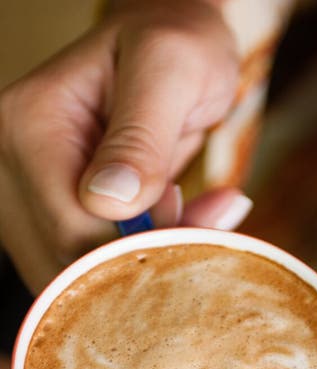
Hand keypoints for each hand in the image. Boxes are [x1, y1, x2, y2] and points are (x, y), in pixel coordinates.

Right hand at [0, 0, 251, 293]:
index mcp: (28, 126)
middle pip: (71, 263)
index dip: (139, 246)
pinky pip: (90, 272)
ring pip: (79, 279)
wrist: (172, 47)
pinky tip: (171, 222)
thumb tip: (110, 200)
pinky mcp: (52, 222)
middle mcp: (12, 169)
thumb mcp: (170, 69)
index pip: (74, 229)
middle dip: (144, 258)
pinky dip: (138, 262)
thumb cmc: (175, 46)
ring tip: (187, 212)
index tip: (197, 224)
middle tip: (204, 219)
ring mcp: (27, 201)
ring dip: (144, 265)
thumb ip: (142, 134)